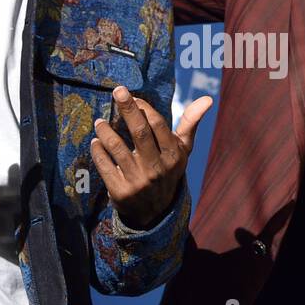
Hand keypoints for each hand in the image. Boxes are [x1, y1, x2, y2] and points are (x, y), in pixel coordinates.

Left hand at [90, 87, 212, 229]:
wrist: (155, 212)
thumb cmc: (168, 170)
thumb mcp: (182, 150)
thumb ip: (190, 123)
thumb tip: (208, 98)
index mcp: (173, 156)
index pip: (158, 125)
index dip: (144, 108)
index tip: (132, 97)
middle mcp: (157, 168)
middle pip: (139, 133)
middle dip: (128, 109)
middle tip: (117, 91)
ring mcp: (138, 181)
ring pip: (117, 148)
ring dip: (106, 131)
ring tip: (99, 122)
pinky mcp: (120, 192)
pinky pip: (104, 166)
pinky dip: (98, 151)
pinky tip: (96, 142)